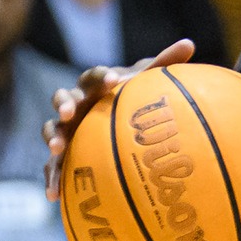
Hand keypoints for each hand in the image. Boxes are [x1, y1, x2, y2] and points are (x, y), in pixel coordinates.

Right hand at [44, 39, 195, 199]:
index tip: (115, 80)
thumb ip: (163, 63)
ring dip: (52, 136)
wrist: (110, 113)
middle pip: (63, 99)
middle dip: (64, 103)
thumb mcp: (145, 80)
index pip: (95, 76)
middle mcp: (74, 103)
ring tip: (56, 147)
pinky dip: (51, 178)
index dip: (102, 77)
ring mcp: (64, 127)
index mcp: (93, 84)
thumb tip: (190, 44)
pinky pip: (52, 165)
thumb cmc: (130, 94)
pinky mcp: (62, 151)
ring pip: (51, 128)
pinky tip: (54, 196)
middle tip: (70, 110)